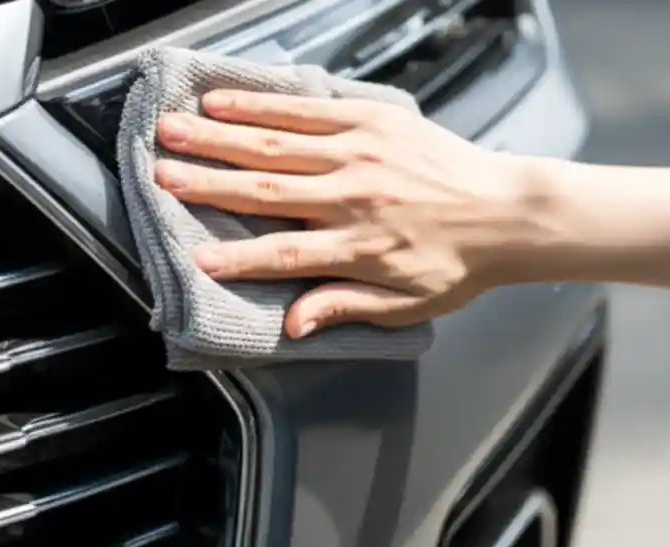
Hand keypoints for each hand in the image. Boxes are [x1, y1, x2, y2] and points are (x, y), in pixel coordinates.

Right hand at [154, 89, 563, 337]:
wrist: (509, 211)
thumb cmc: (458, 263)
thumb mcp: (407, 306)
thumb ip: (345, 308)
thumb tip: (292, 323)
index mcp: (362, 248)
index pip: (286, 256)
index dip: (238, 260)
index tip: (195, 260)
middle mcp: (356, 196)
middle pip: (267, 190)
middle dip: (208, 183)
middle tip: (160, 174)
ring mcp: (362, 152)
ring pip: (277, 143)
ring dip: (220, 136)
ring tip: (174, 128)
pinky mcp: (372, 120)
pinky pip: (307, 110)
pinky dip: (262, 104)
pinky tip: (225, 101)